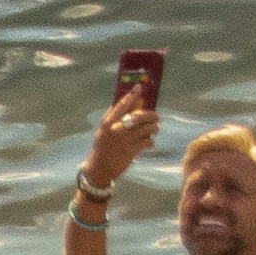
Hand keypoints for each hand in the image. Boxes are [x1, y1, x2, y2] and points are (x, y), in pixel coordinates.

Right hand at [82, 84, 159, 198]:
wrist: (99, 168)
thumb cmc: (103, 146)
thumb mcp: (104, 130)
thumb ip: (114, 116)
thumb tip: (128, 102)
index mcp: (108, 122)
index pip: (122, 105)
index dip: (131, 94)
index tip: (139, 86)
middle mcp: (116, 129)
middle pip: (139, 116)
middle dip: (151, 115)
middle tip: (156, 117)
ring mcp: (124, 141)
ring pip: (146, 129)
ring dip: (154, 128)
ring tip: (154, 129)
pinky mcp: (131, 151)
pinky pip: (147, 142)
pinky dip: (150, 141)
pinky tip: (149, 142)